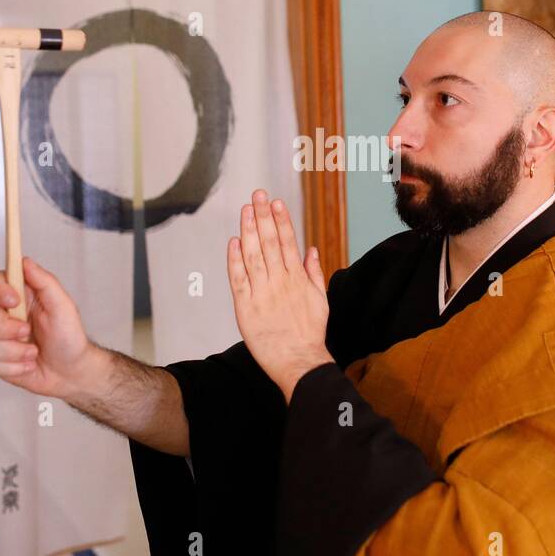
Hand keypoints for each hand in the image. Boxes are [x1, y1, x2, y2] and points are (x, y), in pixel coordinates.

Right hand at [0, 256, 105, 399]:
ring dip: (14, 351)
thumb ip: (45, 281)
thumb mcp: (63, 306)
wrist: (70, 372)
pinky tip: (28, 365)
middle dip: (5, 327)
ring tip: (34, 353)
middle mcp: (5, 313)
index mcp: (20, 296)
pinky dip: (13, 367)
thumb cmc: (69, 337)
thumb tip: (24, 260)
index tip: (14, 301)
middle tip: (28, 332)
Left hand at [226, 189, 332, 401]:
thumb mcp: (320, 299)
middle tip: (257, 194)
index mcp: (297, 277)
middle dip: (263, 216)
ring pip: (253, 255)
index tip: (275, 202)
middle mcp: (280, 280)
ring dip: (249, 230)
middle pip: (269, 242)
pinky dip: (235, 260)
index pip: (287, 241)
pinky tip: (233, 242)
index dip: (280, 220)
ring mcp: (262, 292)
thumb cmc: (310, 333)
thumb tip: (311, 249)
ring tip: (245, 209)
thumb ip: (314, 272)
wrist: (299, 361)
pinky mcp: (246, 307)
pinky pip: (239, 279)